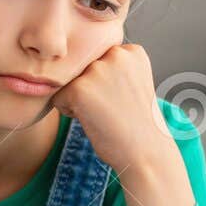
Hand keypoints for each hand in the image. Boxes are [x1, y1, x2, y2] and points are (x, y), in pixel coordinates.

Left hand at [50, 43, 176, 177]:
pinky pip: (58, 97)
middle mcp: (116, 54)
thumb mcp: (132, 83)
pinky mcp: (80, 89)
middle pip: (82, 67)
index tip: (123, 100)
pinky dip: (69, 112)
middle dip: (90, 88)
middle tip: (114, 109)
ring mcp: (97, 70)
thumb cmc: (137, 124)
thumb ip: (111, 67)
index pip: (98, 58)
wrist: (147, 153)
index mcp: (131, 51)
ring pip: (69, 81)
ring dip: (79, 99)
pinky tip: (94, 120)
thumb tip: (69, 62)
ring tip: (105, 114)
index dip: (104, 82)